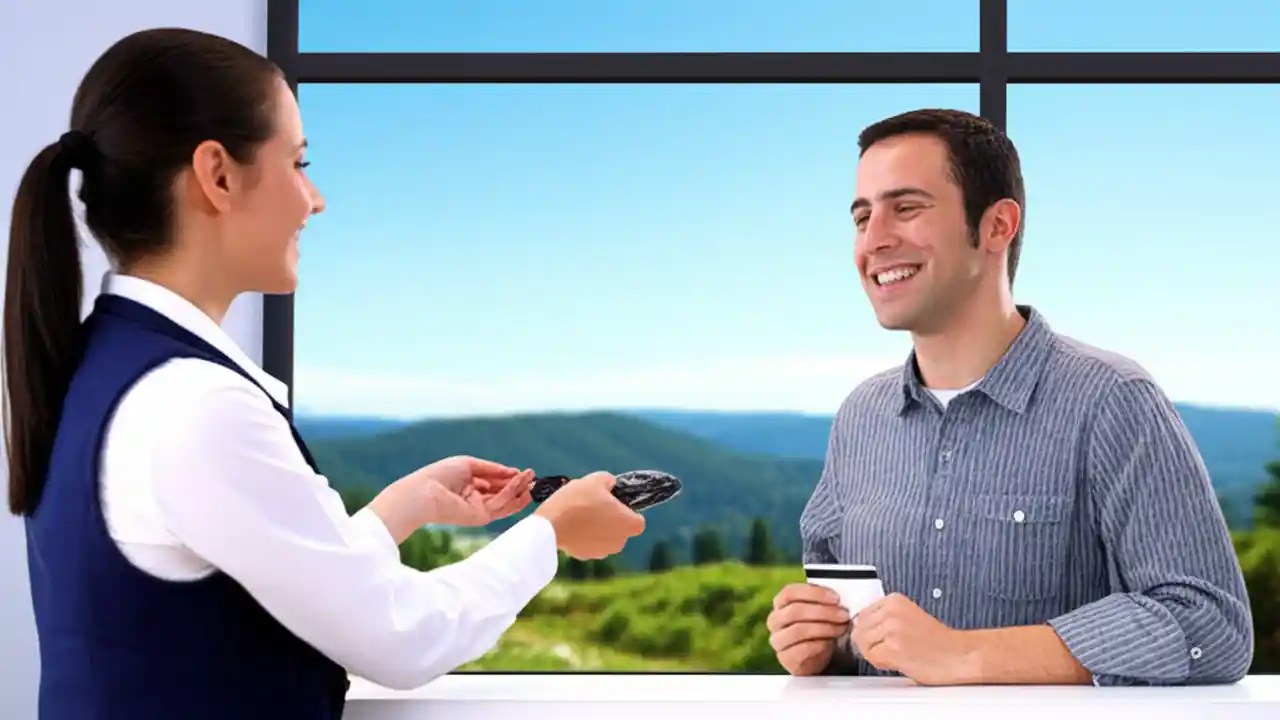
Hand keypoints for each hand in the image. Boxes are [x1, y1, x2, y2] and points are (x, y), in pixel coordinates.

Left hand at [368, 456, 533, 542]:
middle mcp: (475, 500)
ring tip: (532, 479)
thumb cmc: (441, 475)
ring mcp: (478, 510)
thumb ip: (492, 469)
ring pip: (505, 501)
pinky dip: (513, 495)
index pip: (494, 483)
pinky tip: (522, 485)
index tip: (524, 472)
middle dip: (518, 485)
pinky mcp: (480, 517)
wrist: (425, 492)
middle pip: (502, 493)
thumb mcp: (470, 465)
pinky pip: (501, 505)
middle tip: (533, 476)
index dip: (509, 478)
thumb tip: (512, 472)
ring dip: (519, 490)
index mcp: (469, 486)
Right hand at [533, 471, 644, 559]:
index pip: (638, 520)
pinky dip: (582, 536)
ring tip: (579, 513)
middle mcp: (619, 543)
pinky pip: (588, 544)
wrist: (551, 525)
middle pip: (620, 529)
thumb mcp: (596, 480)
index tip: (614, 503)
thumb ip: (608, 481)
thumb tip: (610, 484)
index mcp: (629, 525)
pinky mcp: (584, 556)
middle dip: (610, 519)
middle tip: (594, 505)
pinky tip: (570, 524)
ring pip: (603, 537)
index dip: (628, 511)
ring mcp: (601, 552)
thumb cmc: (578, 501)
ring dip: (596, 528)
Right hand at [767, 583, 850, 674]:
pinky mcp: (785, 657)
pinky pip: (802, 649)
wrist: (813, 656)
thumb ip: (823, 601)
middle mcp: (775, 620)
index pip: (791, 592)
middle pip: (795, 611)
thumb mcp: (818, 611)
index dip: (814, 593)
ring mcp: (778, 640)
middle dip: (823, 612)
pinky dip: (820, 644)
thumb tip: (841, 596)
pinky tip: (831, 642)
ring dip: (825, 628)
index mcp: (781, 603)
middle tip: (843, 614)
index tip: (836, 598)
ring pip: (799, 630)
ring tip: (841, 628)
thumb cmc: (817, 628)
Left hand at [850, 592, 977, 684]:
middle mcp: (892, 611)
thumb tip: (859, 627)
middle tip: (891, 650)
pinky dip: (881, 664)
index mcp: (895, 600)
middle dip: (871, 644)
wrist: (960, 655)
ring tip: (896, 655)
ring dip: (876, 654)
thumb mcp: (908, 618)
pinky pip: (872, 657)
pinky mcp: (894, 648)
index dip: (871, 631)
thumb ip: (884, 618)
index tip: (885, 638)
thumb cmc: (938, 642)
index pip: (862, 615)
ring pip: (863, 644)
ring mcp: (893, 629)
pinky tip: (899, 662)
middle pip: (859, 629)